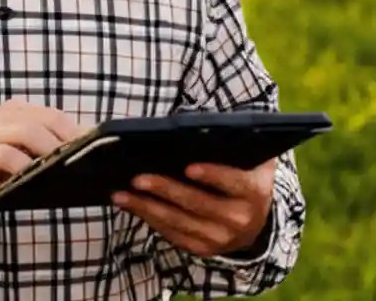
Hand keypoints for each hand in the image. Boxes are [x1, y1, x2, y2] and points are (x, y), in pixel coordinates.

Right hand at [0, 98, 86, 212]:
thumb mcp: (20, 153)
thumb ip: (43, 150)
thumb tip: (82, 159)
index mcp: (18, 112)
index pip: (55, 116)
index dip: (78, 131)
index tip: (98, 150)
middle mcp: (6, 116)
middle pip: (46, 119)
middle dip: (69, 139)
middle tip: (86, 160)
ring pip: (28, 131)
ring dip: (50, 150)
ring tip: (65, 168)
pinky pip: (6, 155)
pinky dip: (24, 165)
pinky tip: (35, 177)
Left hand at [112, 158, 275, 257]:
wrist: (254, 221)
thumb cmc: (243, 177)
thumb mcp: (249, 160)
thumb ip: (234, 145)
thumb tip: (197, 128)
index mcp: (254, 192)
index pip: (233, 182)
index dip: (212, 175)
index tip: (188, 167)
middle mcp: (240, 220)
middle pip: (198, 204)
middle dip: (165, 190)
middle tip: (137, 178)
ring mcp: (221, 239)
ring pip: (179, 222)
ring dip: (147, 207)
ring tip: (121, 194)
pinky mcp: (203, 249)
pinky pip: (172, 234)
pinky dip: (149, 219)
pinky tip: (131, 206)